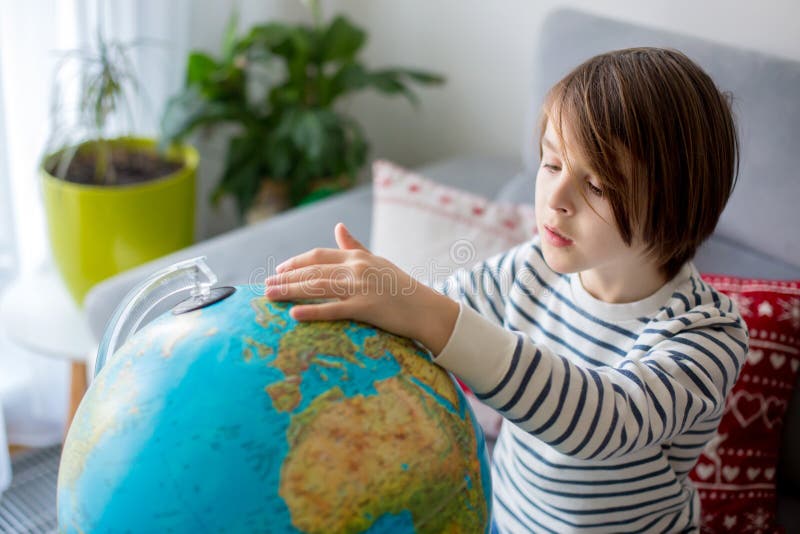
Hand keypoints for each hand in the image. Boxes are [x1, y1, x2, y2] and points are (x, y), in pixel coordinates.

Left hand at [263, 222, 458, 354]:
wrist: (426, 309)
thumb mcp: (377, 261)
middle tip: (265, 285)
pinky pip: (333, 309)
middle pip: (313, 270)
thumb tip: (338, 226)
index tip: (278, 270)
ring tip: (270, 295)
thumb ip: (354, 246)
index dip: (296, 263)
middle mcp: (357, 268)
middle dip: (286, 277)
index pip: (318, 256)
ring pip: (318, 287)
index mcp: (357, 257)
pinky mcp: (366, 307)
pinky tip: (294, 314)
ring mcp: (361, 287)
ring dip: (290, 291)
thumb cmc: (400, 287)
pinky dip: (312, 311)